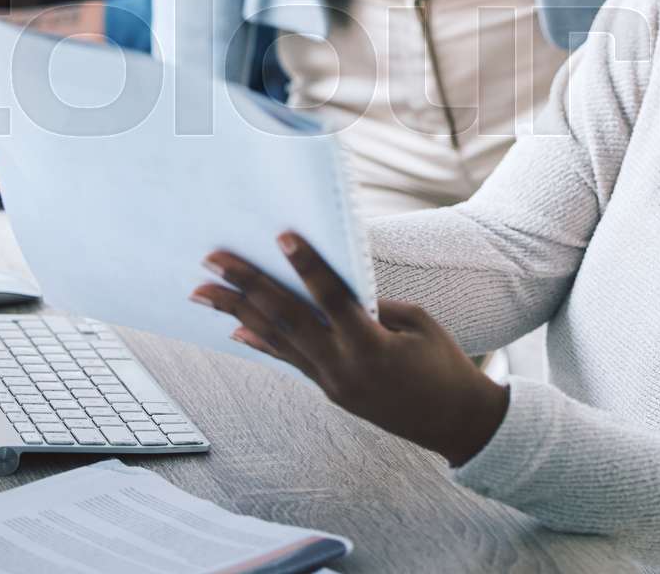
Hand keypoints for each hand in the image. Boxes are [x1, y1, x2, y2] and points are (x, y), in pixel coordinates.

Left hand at [192, 233, 509, 466]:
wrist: (455, 422)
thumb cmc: (444, 363)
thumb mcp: (418, 323)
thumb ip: (372, 304)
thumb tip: (331, 288)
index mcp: (373, 346)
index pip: (333, 299)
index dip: (308, 266)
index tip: (283, 237)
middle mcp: (344, 368)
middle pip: (287, 319)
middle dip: (247, 287)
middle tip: (213, 260)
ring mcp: (332, 383)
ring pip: (278, 340)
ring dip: (238, 313)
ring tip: (204, 292)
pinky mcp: (330, 391)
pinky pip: (289, 361)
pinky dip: (262, 342)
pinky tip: (236, 329)